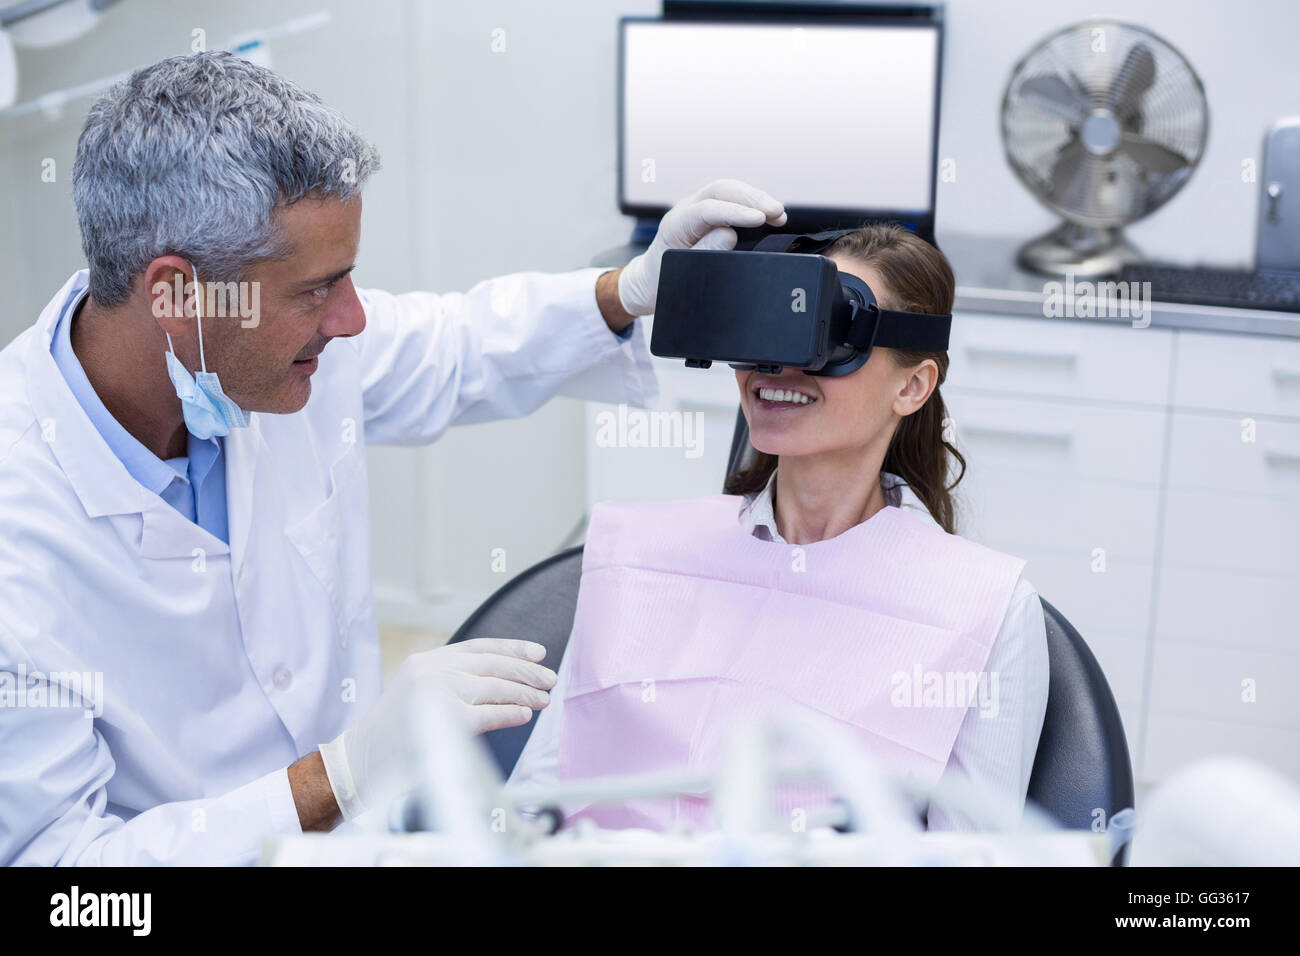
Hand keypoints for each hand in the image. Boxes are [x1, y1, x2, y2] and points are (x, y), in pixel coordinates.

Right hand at [318, 638, 555, 819]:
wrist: (357, 762)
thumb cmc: (391, 736)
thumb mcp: (418, 693)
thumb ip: (451, 682)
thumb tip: (501, 682)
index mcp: (425, 660)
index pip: (478, 647)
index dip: (511, 648)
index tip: (537, 652)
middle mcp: (430, 670)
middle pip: (490, 664)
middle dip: (525, 671)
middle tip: (549, 678)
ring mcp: (435, 692)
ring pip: (492, 686)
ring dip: (523, 693)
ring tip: (543, 698)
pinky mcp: (442, 718)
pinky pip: (486, 713)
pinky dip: (509, 713)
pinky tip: (524, 714)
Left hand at [617, 179, 786, 315]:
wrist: (650, 281)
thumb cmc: (663, 278)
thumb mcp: (679, 272)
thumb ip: (704, 251)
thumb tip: (729, 233)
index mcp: (675, 224)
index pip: (709, 209)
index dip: (736, 212)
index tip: (760, 220)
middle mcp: (686, 209)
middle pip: (721, 190)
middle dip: (752, 198)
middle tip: (777, 212)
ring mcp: (697, 208)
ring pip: (729, 191)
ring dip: (756, 199)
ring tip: (779, 214)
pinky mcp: (709, 214)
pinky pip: (732, 201)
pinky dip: (752, 206)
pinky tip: (770, 215)